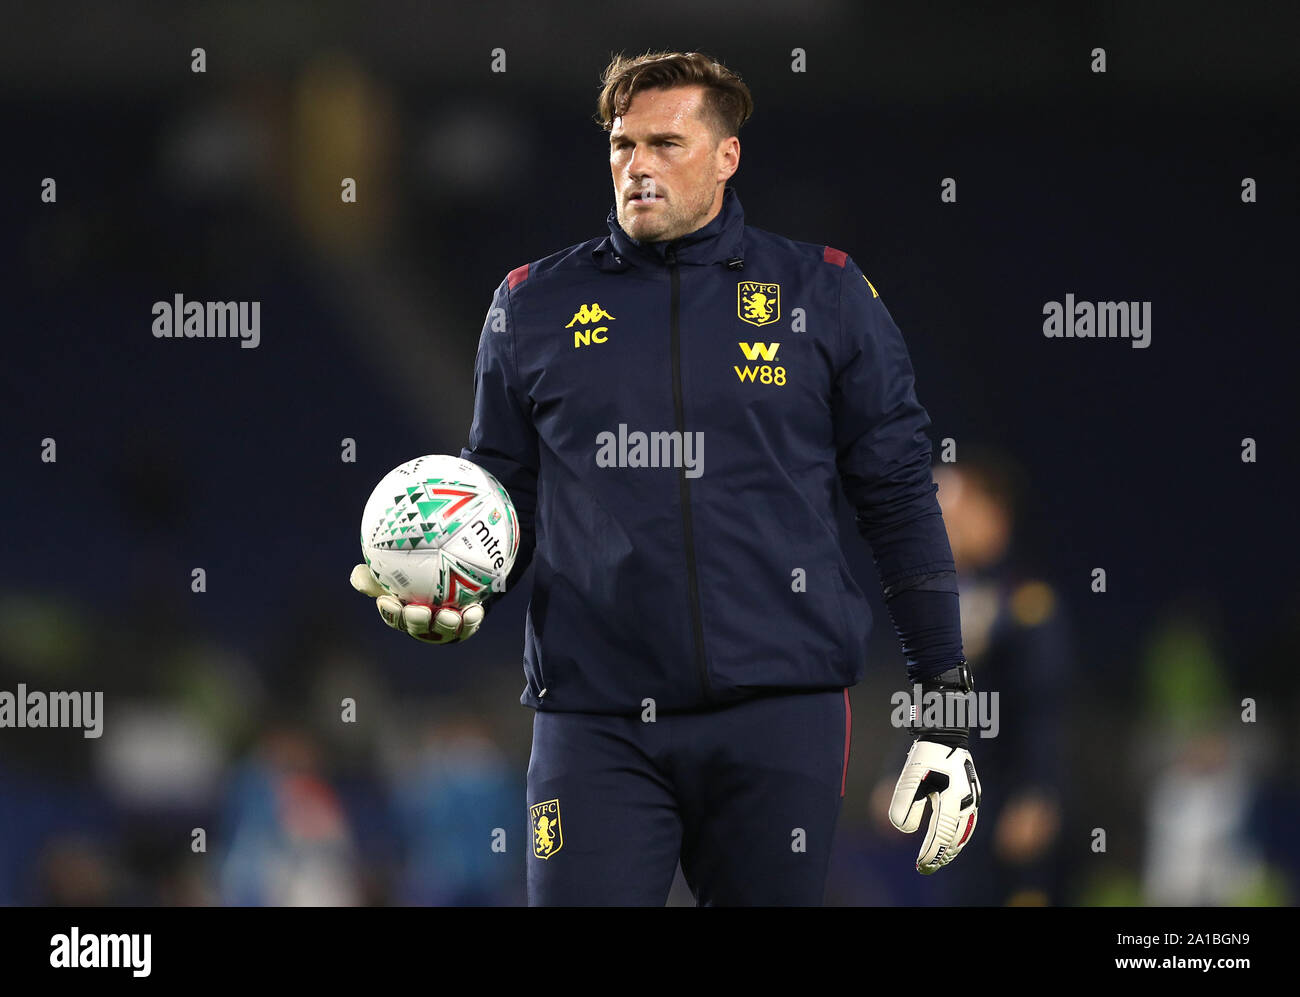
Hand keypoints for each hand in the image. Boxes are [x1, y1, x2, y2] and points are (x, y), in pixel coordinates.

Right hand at [349, 564, 484, 643]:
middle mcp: (424, 624)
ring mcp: (446, 628)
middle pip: (418, 627)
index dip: (390, 612)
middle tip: (419, 611)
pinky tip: (474, 610)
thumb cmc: (420, 569)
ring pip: (445, 631)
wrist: (456, 570)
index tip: (387, 601)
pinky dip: (472, 620)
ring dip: (446, 625)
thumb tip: (356, 576)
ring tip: (449, 615)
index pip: (394, 616)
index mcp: (403, 613)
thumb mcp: (399, 569)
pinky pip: (470, 625)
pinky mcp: (467, 625)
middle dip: (417, 622)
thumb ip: (378, 573)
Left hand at [888, 738, 981, 873]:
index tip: (920, 864)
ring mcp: (972, 798)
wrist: (945, 735)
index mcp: (952, 797)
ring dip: (951, 849)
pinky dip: (958, 837)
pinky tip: (949, 843)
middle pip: (956, 838)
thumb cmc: (925, 756)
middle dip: (941, 855)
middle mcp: (967, 801)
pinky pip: (968, 823)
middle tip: (926, 868)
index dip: (932, 852)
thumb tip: (908, 830)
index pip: (942, 834)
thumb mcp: (909, 778)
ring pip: (964, 833)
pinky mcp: (972, 795)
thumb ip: (905, 804)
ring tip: (938, 860)